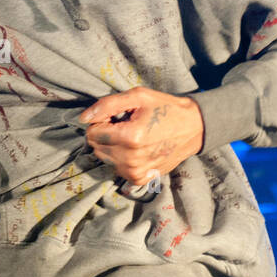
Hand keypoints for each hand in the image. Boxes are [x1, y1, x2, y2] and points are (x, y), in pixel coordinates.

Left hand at [80, 87, 205, 184]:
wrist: (194, 127)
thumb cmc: (166, 108)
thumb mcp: (138, 96)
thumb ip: (107, 105)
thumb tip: (83, 118)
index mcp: (130, 137)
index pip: (93, 133)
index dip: (102, 121)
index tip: (118, 116)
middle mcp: (131, 159)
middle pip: (97, 146)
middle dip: (107, 134)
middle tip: (127, 125)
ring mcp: (136, 172)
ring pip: (105, 158)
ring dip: (114, 146)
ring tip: (134, 136)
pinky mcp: (141, 179)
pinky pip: (117, 169)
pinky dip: (122, 158)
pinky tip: (137, 149)